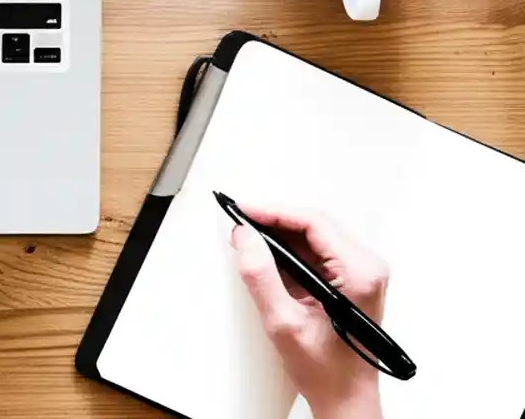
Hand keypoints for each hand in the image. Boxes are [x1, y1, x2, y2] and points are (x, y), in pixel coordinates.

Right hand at [231, 207, 389, 418]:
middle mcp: (367, 267)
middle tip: (241, 224)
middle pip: (315, 224)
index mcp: (359, 273)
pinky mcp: (352, 278)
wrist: (345, 396)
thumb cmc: (326, 369)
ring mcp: (362, 272)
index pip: (313, 222)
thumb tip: (246, 239)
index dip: (273, 212)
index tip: (244, 212)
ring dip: (280, 234)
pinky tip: (268, 255)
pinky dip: (290, 249)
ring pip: (315, 235)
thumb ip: (261, 276)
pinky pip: (317, 250)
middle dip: (274, 221)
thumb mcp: (283, 322)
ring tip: (249, 239)